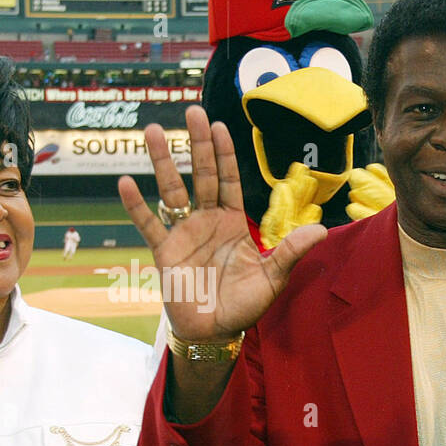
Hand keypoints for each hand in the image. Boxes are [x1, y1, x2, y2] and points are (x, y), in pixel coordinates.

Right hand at [117, 105, 326, 342]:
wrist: (214, 333)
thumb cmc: (243, 305)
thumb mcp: (273, 278)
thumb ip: (290, 251)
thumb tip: (320, 231)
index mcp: (232, 221)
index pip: (229, 178)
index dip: (225, 152)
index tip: (220, 125)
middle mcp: (206, 220)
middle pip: (202, 174)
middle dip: (197, 143)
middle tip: (192, 112)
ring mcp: (183, 233)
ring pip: (172, 190)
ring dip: (162, 161)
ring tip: (152, 131)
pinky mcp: (164, 252)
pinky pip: (149, 225)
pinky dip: (136, 205)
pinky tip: (125, 182)